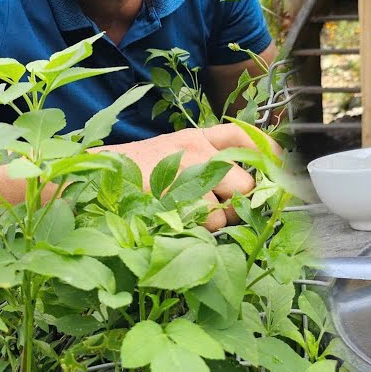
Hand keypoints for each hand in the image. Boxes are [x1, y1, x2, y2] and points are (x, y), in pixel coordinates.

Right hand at [105, 124, 270, 230]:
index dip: (269, 152)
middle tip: (221, 208)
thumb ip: (205, 159)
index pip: (245, 137)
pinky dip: (197, 234)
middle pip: (246, 184)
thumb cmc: (132, 171)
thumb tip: (247, 180)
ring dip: (215, 223)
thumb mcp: (169, 151)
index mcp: (195, 138)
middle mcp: (195, 154)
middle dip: (239, 203)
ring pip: (226, 213)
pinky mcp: (172, 203)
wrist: (90, 179)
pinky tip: (179, 224)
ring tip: (189, 216)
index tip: (280, 166)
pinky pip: (204, 227)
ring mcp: (184, 178)